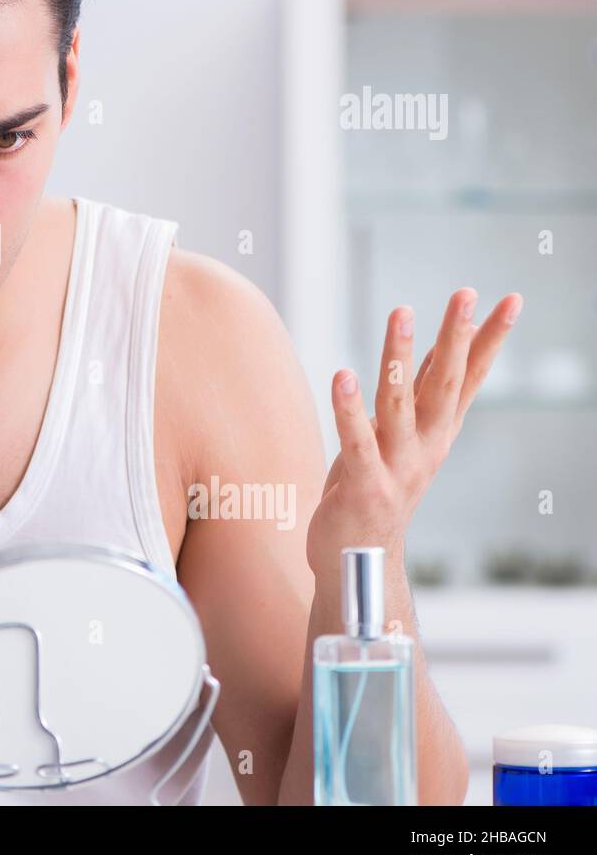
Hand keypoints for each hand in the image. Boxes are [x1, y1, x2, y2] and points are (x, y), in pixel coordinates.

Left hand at [306, 288, 522, 581]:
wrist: (358, 561)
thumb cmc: (377, 487)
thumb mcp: (405, 438)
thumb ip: (420, 397)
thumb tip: (443, 348)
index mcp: (438, 433)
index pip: (469, 378)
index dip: (490, 339)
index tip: (511, 299)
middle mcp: (426, 447)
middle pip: (444, 384)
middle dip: (456, 337)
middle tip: (467, 293)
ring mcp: (398, 467)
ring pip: (400, 403)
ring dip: (399, 356)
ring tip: (402, 312)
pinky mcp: (365, 486)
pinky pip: (357, 441)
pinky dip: (349, 408)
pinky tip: (342, 374)